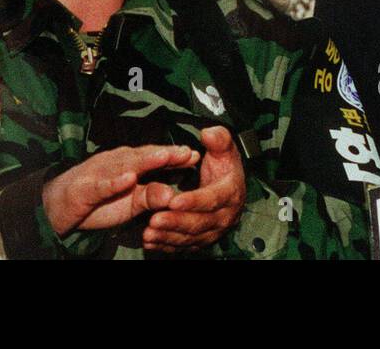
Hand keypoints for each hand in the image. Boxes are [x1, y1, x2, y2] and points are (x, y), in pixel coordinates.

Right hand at [42, 144, 199, 235]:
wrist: (58, 207)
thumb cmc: (97, 202)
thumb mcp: (129, 203)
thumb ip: (150, 197)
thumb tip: (173, 194)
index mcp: (128, 165)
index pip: (155, 159)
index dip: (174, 157)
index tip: (197, 155)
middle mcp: (116, 163)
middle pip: (144, 157)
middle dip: (166, 154)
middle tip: (187, 152)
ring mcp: (100, 173)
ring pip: (125, 166)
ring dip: (146, 161)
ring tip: (165, 156)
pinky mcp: (85, 188)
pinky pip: (101, 185)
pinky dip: (115, 182)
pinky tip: (128, 179)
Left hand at [142, 125, 245, 252]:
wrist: (230, 187)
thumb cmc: (224, 166)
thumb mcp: (225, 148)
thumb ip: (219, 139)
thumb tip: (209, 134)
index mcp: (230, 193)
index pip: (212, 199)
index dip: (194, 200)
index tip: (173, 199)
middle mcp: (224, 216)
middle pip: (200, 223)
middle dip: (176, 222)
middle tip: (154, 220)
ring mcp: (213, 230)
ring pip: (190, 237)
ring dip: (168, 236)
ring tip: (148, 232)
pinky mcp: (202, 239)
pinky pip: (185, 245)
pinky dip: (167, 245)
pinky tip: (151, 242)